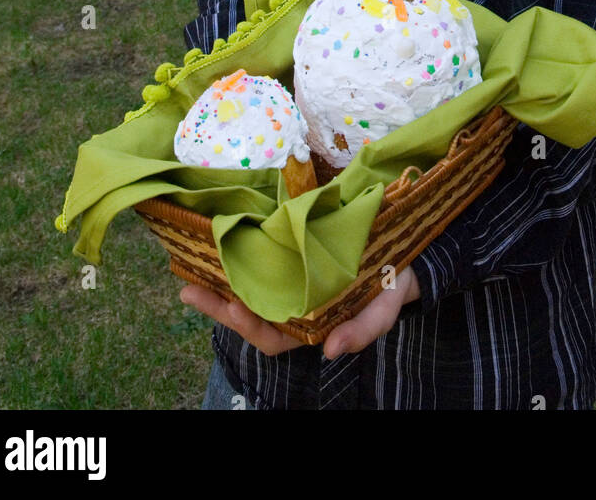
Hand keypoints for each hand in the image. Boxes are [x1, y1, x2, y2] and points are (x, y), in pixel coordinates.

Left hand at [180, 265, 420, 359]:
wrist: (405, 253)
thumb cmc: (392, 284)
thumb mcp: (385, 307)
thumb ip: (363, 330)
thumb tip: (331, 351)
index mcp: (312, 326)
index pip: (273, 336)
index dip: (251, 326)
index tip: (234, 308)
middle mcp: (294, 307)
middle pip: (249, 315)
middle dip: (219, 306)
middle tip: (190, 291)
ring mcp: (290, 281)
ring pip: (249, 289)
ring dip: (219, 284)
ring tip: (192, 273)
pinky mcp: (290, 254)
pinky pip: (259, 262)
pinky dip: (238, 257)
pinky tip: (219, 245)